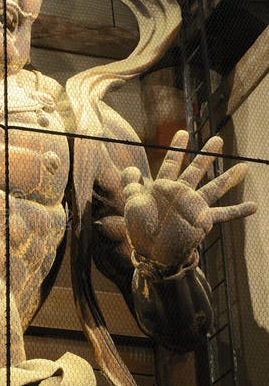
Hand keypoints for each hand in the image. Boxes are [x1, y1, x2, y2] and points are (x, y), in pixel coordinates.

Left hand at [121, 130, 255, 267]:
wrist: (151, 252)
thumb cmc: (139, 229)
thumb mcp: (132, 203)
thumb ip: (130, 185)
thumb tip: (130, 167)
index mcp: (164, 188)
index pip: (172, 163)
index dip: (177, 148)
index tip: (183, 133)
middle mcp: (181, 194)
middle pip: (196, 170)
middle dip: (206, 155)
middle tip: (218, 139)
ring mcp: (193, 206)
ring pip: (213, 188)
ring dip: (228, 178)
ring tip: (244, 167)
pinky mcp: (202, 220)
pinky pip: (223, 214)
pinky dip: (238, 211)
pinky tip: (254, 206)